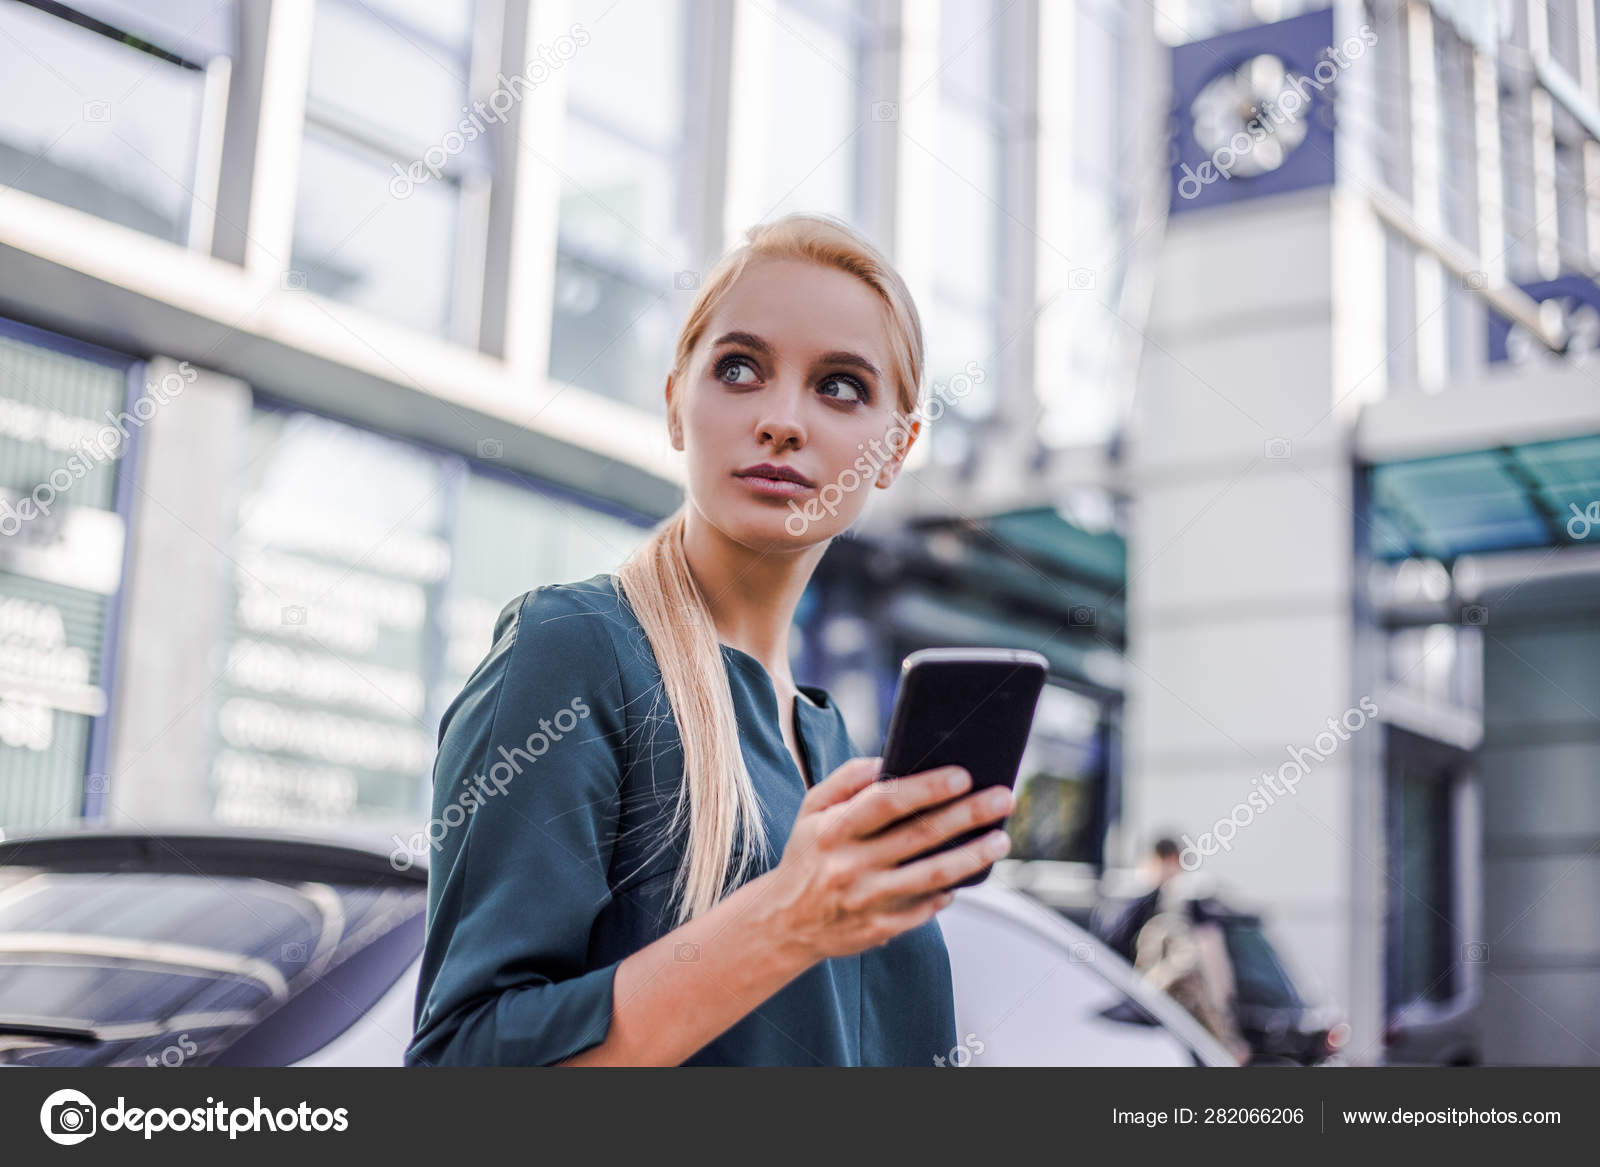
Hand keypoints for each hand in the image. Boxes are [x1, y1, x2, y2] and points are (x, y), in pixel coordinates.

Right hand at [759, 756, 1012, 962]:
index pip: (886, 802)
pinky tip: (968, 876)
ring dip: (973, 857)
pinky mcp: (881, 929)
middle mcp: (851, 865)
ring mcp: (867, 901)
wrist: (784, 922)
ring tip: (1001, 840)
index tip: (963, 776)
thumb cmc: (808, 854)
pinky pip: (925, 908)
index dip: (927, 788)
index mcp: (834, 830)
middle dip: (968, 814)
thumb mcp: (811, 810)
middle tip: (1003, 798)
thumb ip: (845, 780)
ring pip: (933, 876)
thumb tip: (884, 760)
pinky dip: (949, 891)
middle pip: (920, 836)